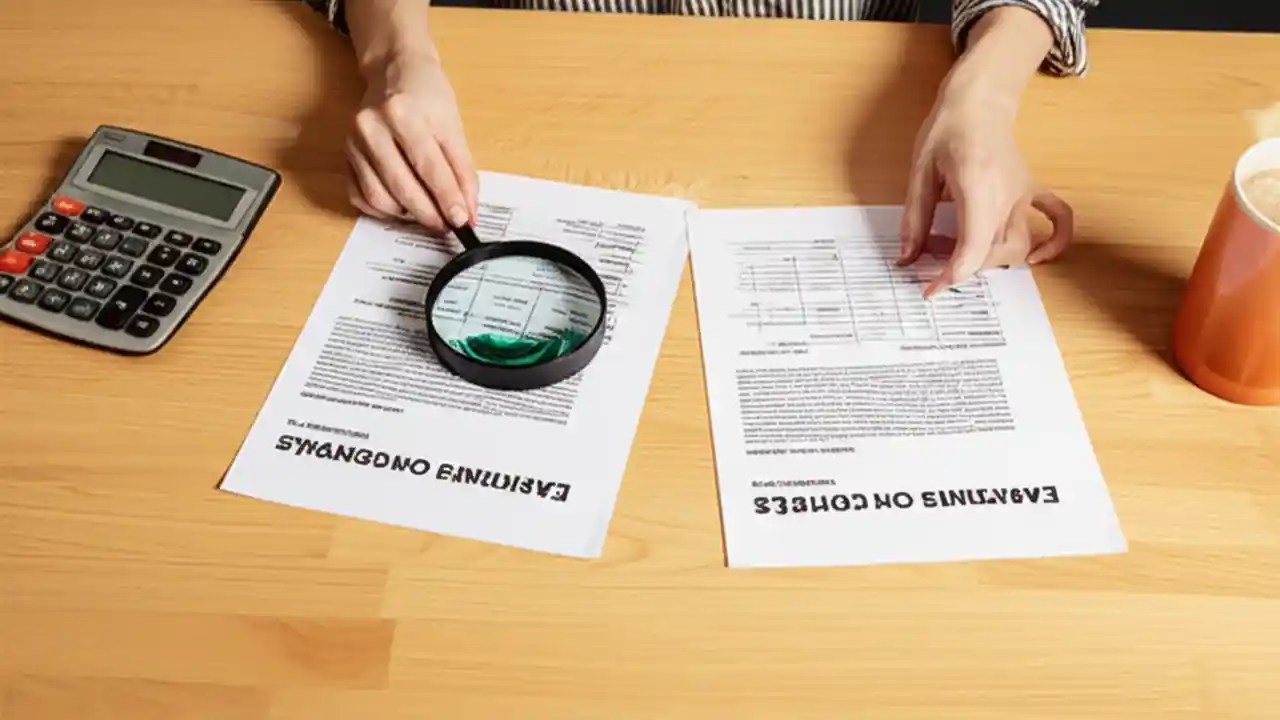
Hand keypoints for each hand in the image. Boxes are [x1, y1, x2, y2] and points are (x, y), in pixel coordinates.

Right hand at [346, 51, 477, 234]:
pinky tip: (402, 206)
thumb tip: (467, 213)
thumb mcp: (453, 127)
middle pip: (401, 187)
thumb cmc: (428, 97)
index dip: (447, 200)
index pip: (429, 168)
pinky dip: (383, 210)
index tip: (462, 222)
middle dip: (427, 214)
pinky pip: (360, 197)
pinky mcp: (344, 155)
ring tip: (426, 213)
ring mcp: (353, 142)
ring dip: (405, 214)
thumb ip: (462, 172)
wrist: (393, 71)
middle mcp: (371, 127)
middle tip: (445, 226)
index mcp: (402, 114)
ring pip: (378, 197)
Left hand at [898, 83, 1072, 297]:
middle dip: (966, 269)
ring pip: (1020, 244)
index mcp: (977, 185)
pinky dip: (1054, 242)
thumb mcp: (920, 171)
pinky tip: (1037, 258)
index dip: (951, 276)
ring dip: (993, 261)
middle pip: (996, 252)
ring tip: (964, 258)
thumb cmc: (947, 129)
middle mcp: (1007, 194)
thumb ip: (915, 218)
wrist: (980, 99)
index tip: (930, 289)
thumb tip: (907, 256)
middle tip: (936, 264)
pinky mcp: (1031, 190)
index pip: (973, 247)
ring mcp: (1023, 193)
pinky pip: (1057, 218)